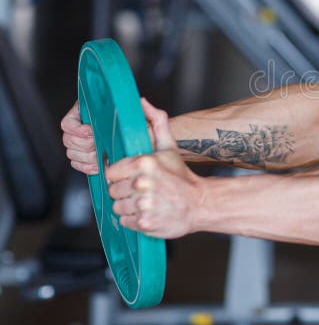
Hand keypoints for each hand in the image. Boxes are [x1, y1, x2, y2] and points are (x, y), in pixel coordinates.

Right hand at [62, 98, 157, 175]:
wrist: (146, 147)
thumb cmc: (145, 131)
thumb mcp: (148, 120)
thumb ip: (146, 111)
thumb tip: (141, 102)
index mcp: (91, 113)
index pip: (68, 122)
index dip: (77, 128)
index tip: (91, 131)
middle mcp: (83, 127)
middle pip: (68, 140)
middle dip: (84, 144)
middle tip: (98, 146)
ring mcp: (83, 143)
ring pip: (72, 153)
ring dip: (86, 156)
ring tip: (101, 155)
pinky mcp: (85, 158)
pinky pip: (77, 164)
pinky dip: (87, 166)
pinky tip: (99, 165)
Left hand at [106, 98, 202, 238]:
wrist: (200, 203)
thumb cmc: (181, 176)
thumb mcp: (169, 148)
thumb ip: (156, 123)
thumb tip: (142, 102)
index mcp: (144, 163)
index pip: (110, 172)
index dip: (121, 175)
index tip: (134, 177)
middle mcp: (142, 183)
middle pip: (113, 191)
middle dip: (125, 192)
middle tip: (143, 191)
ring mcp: (144, 204)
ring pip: (118, 207)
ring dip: (130, 207)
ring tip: (147, 202)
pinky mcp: (145, 222)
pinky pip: (125, 222)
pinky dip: (134, 220)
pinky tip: (149, 213)